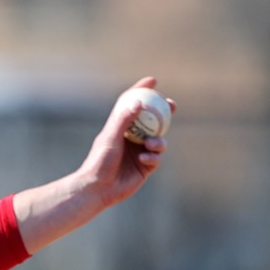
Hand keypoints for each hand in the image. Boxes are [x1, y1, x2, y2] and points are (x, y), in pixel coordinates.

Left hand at [80, 78, 169, 205]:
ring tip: (150, 144)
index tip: (153, 81)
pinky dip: (152, 157)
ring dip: (158, 139)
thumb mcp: (110, 137)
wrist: (98, 188)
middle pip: (152, 120)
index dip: (143, 91)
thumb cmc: (99, 161)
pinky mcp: (145, 167)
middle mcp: (132, 138)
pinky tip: (142, 160)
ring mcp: (140, 152)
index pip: (133, 105)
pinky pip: (156, 158)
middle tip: (171, 105)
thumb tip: (138, 102)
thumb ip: (123, 120)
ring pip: (158, 139)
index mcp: (121, 128)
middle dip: (164, 111)